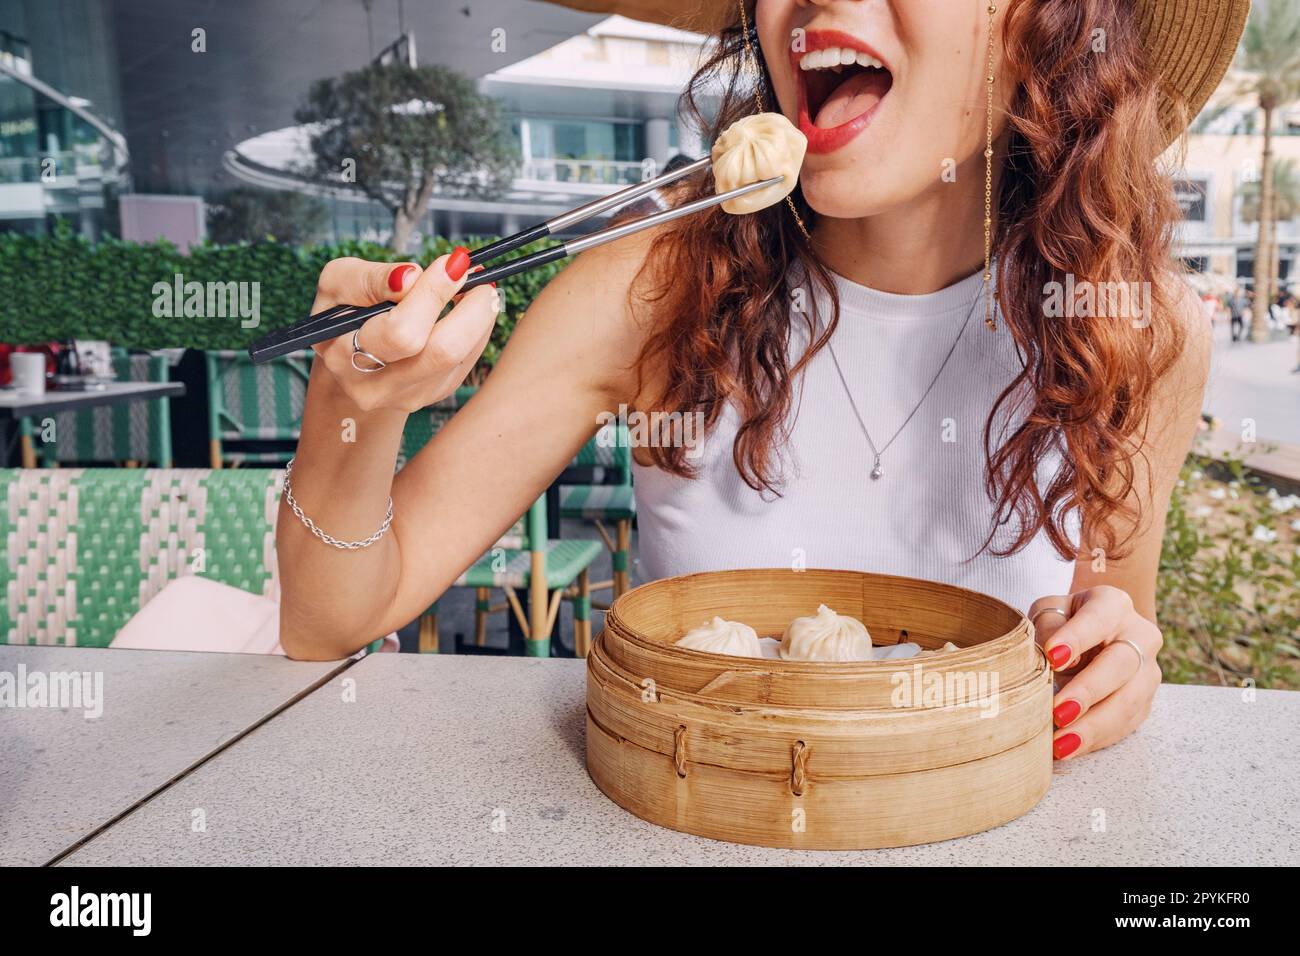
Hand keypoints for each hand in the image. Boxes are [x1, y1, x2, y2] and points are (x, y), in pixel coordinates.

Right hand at [310, 248, 499, 412]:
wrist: (348, 361)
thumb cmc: (343, 314)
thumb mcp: (339, 283)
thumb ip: (370, 278)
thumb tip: (411, 276)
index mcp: (344, 356)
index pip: (401, 331)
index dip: (432, 294)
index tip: (452, 263)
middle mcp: (377, 386)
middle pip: (442, 351)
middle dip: (470, 308)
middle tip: (477, 274)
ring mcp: (410, 396)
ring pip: (462, 356)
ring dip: (480, 315)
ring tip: (477, 286)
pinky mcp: (435, 394)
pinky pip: (469, 360)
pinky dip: (478, 329)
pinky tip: (472, 308)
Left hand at [1028, 586, 1162, 760]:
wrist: (1092, 633)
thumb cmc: (1063, 622)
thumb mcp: (1049, 612)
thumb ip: (1048, 628)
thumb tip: (1053, 660)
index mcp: (1112, 604)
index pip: (1098, 618)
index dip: (1077, 637)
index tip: (1053, 656)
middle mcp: (1139, 635)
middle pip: (1121, 664)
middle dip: (1088, 691)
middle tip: (1058, 712)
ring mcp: (1148, 671)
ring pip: (1129, 701)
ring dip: (1094, 726)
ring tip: (1061, 743)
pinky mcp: (1145, 701)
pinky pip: (1126, 724)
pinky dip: (1097, 738)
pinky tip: (1071, 748)